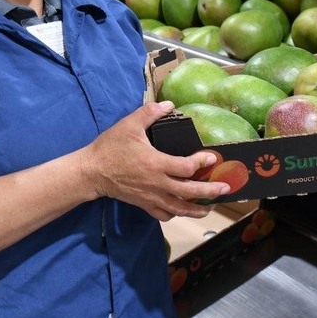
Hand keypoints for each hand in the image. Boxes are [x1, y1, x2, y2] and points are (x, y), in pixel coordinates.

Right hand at [81, 101, 229, 221]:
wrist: (91, 172)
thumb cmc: (110, 147)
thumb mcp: (129, 125)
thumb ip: (150, 113)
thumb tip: (169, 104)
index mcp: (156, 163)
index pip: (186, 167)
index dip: (202, 162)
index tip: (212, 157)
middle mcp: (157, 183)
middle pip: (189, 192)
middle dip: (210, 191)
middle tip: (225, 189)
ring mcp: (151, 196)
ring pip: (179, 208)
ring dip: (197, 209)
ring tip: (210, 207)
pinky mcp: (143, 204)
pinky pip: (163, 214)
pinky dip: (175, 214)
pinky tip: (181, 210)